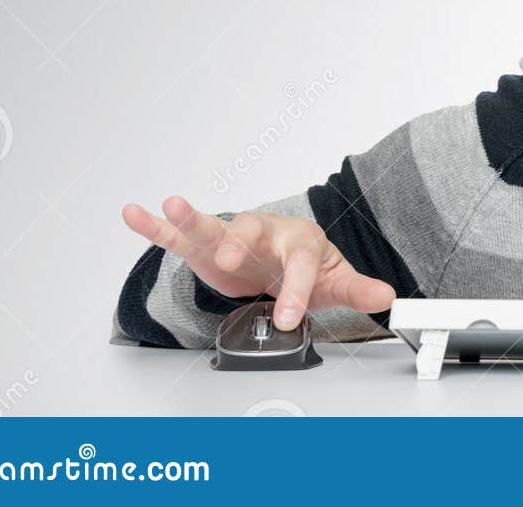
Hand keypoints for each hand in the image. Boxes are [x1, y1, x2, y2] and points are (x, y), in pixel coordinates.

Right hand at [121, 196, 394, 330]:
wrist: (281, 255)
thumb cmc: (305, 263)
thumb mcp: (335, 279)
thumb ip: (358, 289)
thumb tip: (387, 296)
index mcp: (298, 243)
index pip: (299, 265)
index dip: (295, 292)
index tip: (289, 319)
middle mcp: (264, 234)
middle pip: (252, 232)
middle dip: (241, 244)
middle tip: (231, 258)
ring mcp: (232, 237)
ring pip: (212, 225)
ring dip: (192, 215)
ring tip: (172, 204)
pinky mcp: (205, 247)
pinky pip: (177, 235)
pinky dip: (155, 226)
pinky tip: (136, 213)